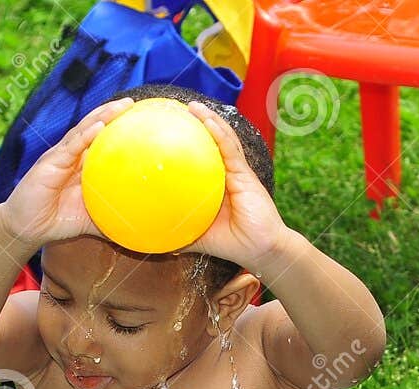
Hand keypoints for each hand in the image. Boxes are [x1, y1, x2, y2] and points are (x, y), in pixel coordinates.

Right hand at [0, 98, 134, 246]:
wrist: (28, 228)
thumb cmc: (59, 221)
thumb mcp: (92, 219)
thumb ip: (113, 217)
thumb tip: (140, 228)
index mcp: (81, 165)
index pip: (101, 141)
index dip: (117, 128)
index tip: (139, 118)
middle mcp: (71, 156)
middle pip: (93, 128)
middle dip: (111, 113)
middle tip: (132, 103)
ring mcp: (60, 156)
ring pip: (83, 131)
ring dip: (102, 116)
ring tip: (120, 106)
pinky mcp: (50, 163)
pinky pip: (71, 146)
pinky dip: (85, 135)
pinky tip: (99, 126)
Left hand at [178, 101, 290, 268]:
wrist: (262, 251)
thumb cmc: (234, 244)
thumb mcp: (200, 237)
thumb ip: (181, 232)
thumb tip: (156, 237)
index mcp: (216, 186)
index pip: (201, 158)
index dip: (188, 143)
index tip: (169, 131)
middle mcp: (226, 174)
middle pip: (212, 142)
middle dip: (198, 124)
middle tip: (177, 109)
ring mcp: (237, 172)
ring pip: (223, 139)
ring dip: (209, 120)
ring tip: (192, 106)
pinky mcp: (245, 175)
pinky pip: (230, 150)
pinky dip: (220, 133)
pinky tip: (208, 120)